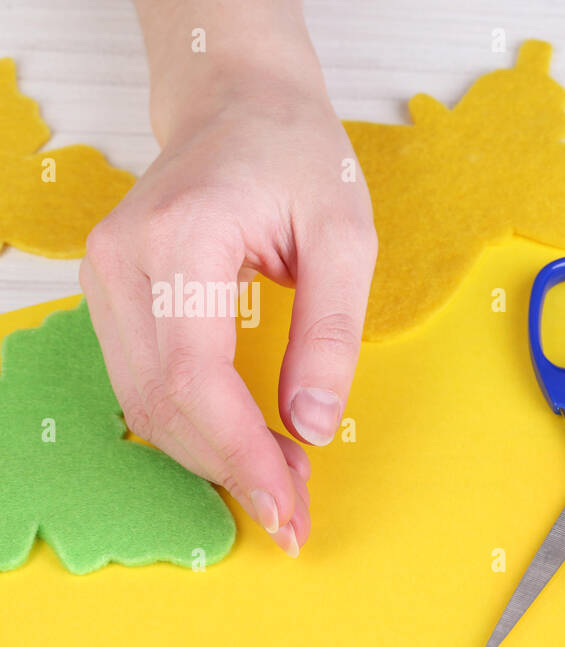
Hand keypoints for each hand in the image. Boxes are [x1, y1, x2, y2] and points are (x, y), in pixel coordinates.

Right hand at [81, 5, 376, 555]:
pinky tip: (247, 444)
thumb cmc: (298, 159)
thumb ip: (331, 333)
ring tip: (283, 480)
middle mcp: (124, 261)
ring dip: (213, 458)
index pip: (194, 377)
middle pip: (162, 404)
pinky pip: (144, 385)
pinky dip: (196, 428)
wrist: (240, 108)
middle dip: (232, 470)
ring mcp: (106, 278)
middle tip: (297, 508)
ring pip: (144, 406)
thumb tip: (313, 426)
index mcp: (183, 238)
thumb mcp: (346, 236)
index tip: (289, 507)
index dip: (241, 455)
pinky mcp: (114, 295)